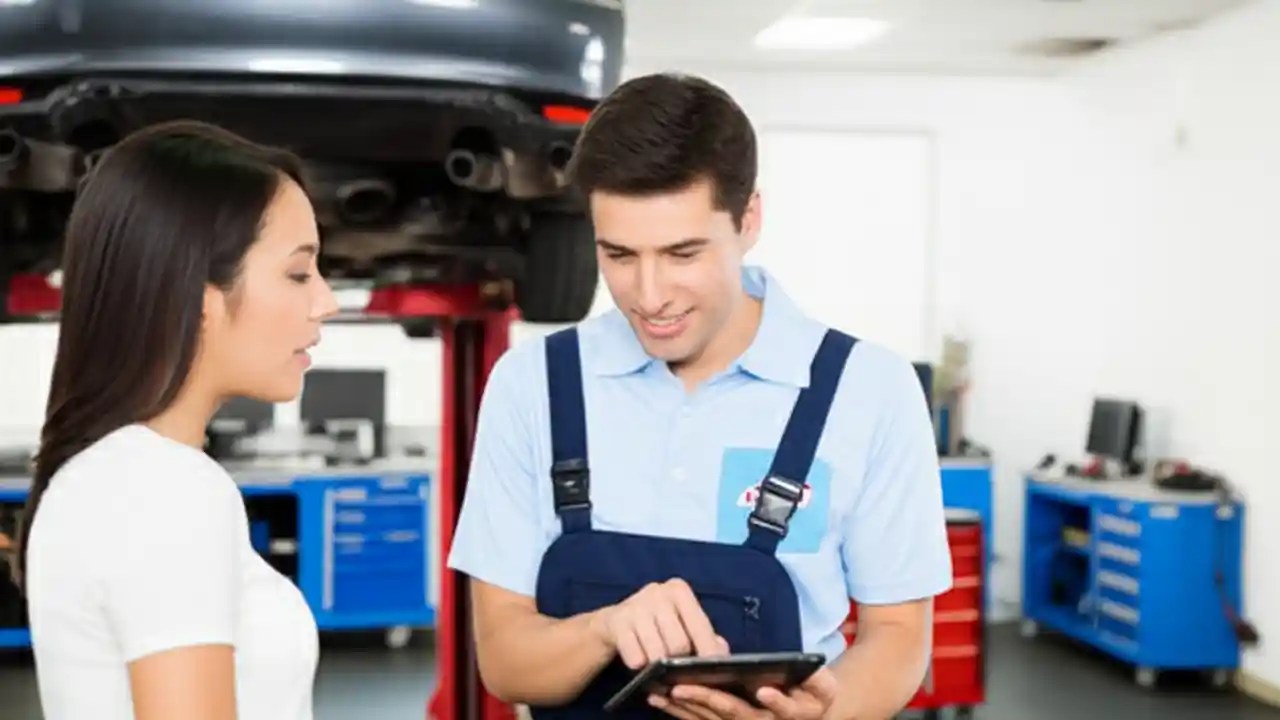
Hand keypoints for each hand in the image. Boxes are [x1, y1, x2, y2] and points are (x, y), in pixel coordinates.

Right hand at [590, 578, 728, 668]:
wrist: (615, 623)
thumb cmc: (658, 625)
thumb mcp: (684, 625)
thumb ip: (707, 638)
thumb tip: (721, 653)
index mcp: (679, 590)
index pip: (700, 627)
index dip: (709, 653)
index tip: (713, 671)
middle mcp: (658, 592)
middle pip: (679, 644)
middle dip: (679, 663)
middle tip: (675, 670)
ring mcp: (636, 605)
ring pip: (657, 654)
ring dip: (658, 668)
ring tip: (658, 670)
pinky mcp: (616, 621)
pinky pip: (635, 658)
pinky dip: (639, 667)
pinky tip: (639, 663)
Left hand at [647, 666, 838, 719]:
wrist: (803, 713)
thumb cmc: (812, 695)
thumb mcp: (823, 686)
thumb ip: (819, 681)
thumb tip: (811, 669)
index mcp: (787, 713)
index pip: (781, 708)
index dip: (775, 701)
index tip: (764, 690)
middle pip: (734, 714)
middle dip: (708, 700)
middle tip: (682, 687)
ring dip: (683, 708)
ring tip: (660, 692)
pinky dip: (678, 711)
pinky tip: (660, 698)